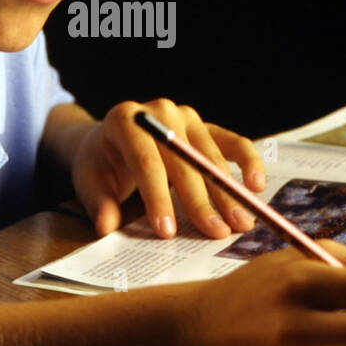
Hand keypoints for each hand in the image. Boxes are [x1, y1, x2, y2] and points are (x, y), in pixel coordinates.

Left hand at [72, 98, 265, 239]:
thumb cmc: (100, 164)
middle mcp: (159, 112)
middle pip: (184, 160)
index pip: (146, 161)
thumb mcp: (89, 182)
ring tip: (240, 224)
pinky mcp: (206, 127)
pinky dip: (248, 162)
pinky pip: (233, 143)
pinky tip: (256, 187)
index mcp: (125, 121)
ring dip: (228, 192)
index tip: (167, 232)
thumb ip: (99, 204)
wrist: (108, 141)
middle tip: (215, 234)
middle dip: (200, 200)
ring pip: (211, 155)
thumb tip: (107, 226)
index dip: (158, 198)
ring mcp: (186, 117)